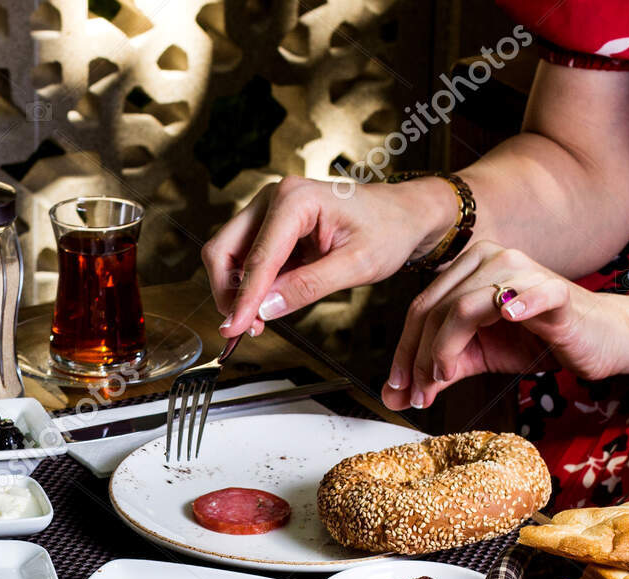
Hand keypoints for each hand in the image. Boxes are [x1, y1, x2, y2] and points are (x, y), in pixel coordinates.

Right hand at [201, 175, 456, 337]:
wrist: (405, 215)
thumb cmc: (389, 229)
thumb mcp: (355, 265)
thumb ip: (308, 287)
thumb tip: (265, 309)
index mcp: (296, 199)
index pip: (257, 258)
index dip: (243, 299)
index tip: (234, 329)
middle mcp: (274, 198)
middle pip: (223, 250)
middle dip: (228, 292)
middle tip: (244, 326)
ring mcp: (268, 211)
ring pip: (228, 256)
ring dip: (236, 291)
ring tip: (259, 320)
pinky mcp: (270, 227)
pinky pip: (243, 259)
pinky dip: (248, 286)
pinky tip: (267, 304)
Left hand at [383, 242, 628, 410]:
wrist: (597, 340)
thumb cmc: (534, 342)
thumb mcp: (476, 357)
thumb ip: (437, 371)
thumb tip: (393, 397)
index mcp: (467, 269)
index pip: (421, 309)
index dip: (404, 352)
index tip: (398, 389)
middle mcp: (491, 260)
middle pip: (436, 310)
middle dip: (421, 358)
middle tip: (419, 396)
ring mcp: (524, 271)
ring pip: (465, 307)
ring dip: (447, 349)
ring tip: (445, 379)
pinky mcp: (557, 291)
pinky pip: (533, 293)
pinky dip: (519, 303)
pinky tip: (509, 316)